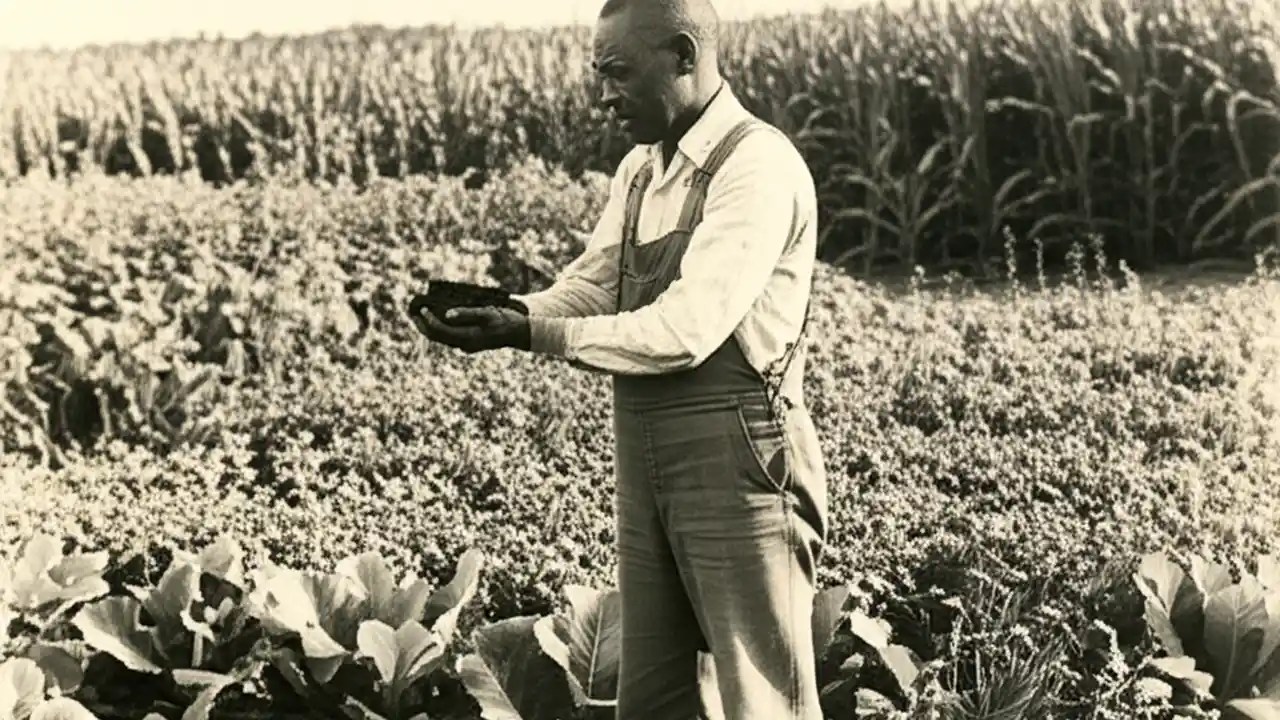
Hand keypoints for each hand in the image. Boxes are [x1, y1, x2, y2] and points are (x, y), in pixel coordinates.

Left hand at [411, 305, 530, 353]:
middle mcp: (465, 344)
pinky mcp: (470, 341)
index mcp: (468, 338)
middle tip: (412, 312)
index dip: (428, 320)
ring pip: (442, 338)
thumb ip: (467, 314)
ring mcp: (467, 345)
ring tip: (420, 315)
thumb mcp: (487, 314)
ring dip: (430, 327)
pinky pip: (449, 336)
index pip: (440, 331)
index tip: (421, 307)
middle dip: (423, 325)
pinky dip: (440, 328)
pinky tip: (437, 318)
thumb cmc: (505, 320)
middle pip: (437, 337)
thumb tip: (447, 314)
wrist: (520, 332)